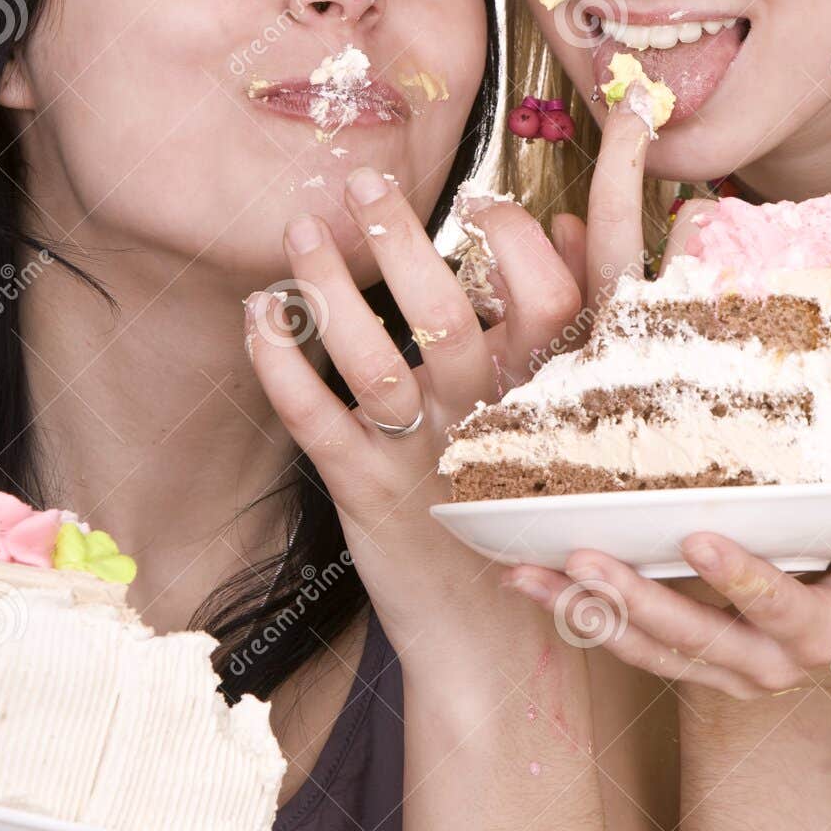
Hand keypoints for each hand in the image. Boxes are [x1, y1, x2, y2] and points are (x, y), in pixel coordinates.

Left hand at [243, 164, 584, 665]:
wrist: (495, 647)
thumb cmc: (534, 512)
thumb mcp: (572, 422)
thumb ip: (574, 324)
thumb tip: (564, 227)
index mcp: (552, 398)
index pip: (545, 291)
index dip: (509, 234)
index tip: (473, 201)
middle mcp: (491, 422)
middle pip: (445, 308)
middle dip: (397, 234)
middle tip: (361, 182)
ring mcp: (427, 458)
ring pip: (369, 357)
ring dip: (326, 288)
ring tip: (300, 231)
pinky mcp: (368, 494)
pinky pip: (313, 417)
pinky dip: (277, 361)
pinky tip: (256, 313)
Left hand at [504, 498, 830, 699]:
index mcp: (816, 633)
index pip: (775, 605)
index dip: (739, 576)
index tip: (698, 537)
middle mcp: (761, 662)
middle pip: (689, 636)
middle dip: (633, 599)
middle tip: (582, 559)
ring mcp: (720, 668)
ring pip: (644, 648)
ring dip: (583, 613)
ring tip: (525, 575)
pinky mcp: (691, 662)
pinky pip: (628, 646)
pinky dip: (578, 617)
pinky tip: (530, 583)